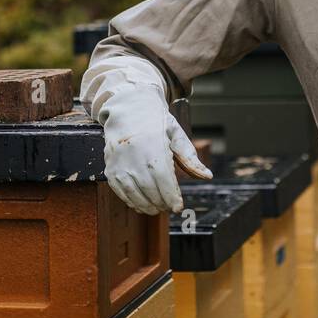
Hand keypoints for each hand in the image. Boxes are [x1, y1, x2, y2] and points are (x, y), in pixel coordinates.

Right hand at [99, 84, 211, 214]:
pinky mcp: (110, 166)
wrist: (128, 108)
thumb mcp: (176, 134)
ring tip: (157, 209)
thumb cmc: (156, 122)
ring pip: (133, 193)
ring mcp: (119, 162)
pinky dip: (131, 201)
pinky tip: (140, 205)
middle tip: (169, 208)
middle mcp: (134, 155)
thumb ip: (191, 157)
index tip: (178, 207)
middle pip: (149, 188)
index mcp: (154, 145)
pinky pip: (119, 190)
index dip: (171, 196)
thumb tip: (207, 176)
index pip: (164, 178)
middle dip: (161, 202)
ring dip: (146, 205)